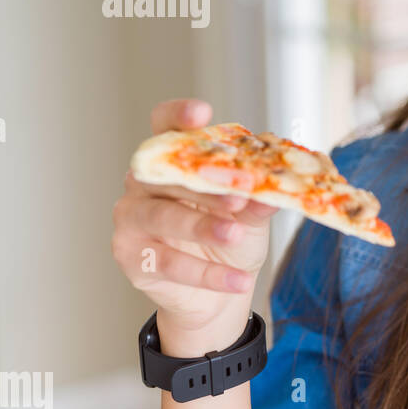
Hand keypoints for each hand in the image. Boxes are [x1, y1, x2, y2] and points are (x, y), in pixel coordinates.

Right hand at [111, 98, 278, 347]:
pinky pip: (169, 263)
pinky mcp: (131, 255)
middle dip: (205, 187)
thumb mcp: (250, 217)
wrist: (217, 295)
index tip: (201, 113)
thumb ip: (257, 200)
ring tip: (234, 236)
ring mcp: (131, 218)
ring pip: (164, 218)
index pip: (166, 127)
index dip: (178, 116)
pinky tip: (237, 280)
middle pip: (168, 176)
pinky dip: (207, 273)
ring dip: (201, 227)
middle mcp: (144, 182)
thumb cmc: (229, 240)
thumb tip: (276, 187)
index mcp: (172, 161)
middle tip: (239, 198)